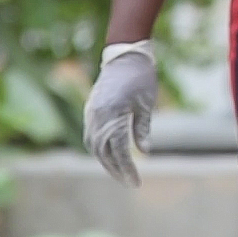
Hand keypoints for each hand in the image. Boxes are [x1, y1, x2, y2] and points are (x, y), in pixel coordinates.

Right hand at [83, 48, 157, 186]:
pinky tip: (109, 154)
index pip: (119, 151)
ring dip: (105, 160)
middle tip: (129, 181)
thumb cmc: (141, 77)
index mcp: (114, 115)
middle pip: (103, 152)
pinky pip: (90, 134)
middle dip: (116, 169)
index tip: (136, 183)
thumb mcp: (146, 103)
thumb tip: (144, 153)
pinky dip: (99, 148)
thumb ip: (142, 129)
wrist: (125, 54)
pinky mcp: (90, 109)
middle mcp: (98, 116)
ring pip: (93, 145)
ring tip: (120, 171)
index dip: (127, 169)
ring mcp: (91, 112)